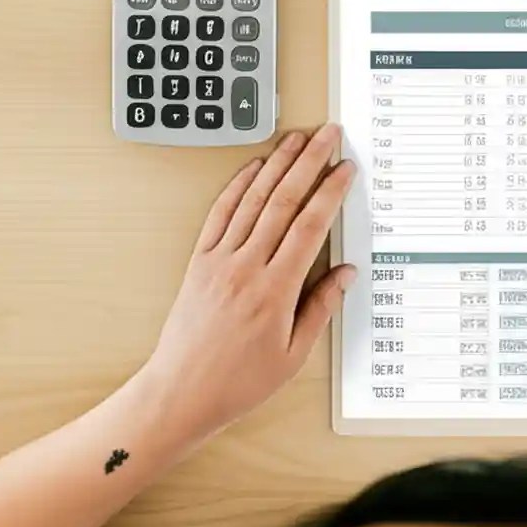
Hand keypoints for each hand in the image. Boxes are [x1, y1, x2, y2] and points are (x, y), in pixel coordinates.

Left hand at [141, 124, 355, 441]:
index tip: (346, 169)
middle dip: (309, 162)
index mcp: (275, 291)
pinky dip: (238, 186)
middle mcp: (246, 268)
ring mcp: (219, 261)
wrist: (181, 392)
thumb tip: (345, 273)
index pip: (309, 227)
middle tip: (328, 134)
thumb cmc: (238, 382)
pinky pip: (220, 214)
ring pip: (253, 200)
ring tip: (296, 138)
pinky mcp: (199, 262)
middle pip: (283, 201)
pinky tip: (254, 167)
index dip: (330, 192)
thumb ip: (320, 308)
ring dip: (277, 164)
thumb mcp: (293, 355)